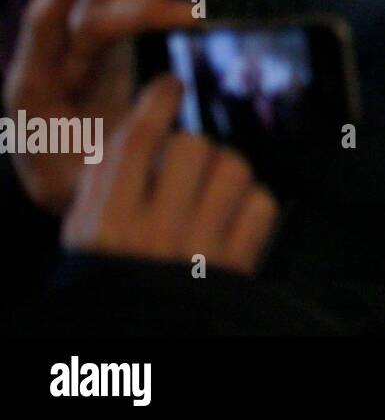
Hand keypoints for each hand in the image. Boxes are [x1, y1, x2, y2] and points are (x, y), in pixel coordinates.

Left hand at [3, 0, 197, 213]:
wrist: (74, 197)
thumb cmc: (82, 194)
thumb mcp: (91, 186)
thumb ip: (116, 156)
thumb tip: (161, 123)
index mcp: (35, 92)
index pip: (46, 23)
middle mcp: (50, 64)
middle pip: (89, 14)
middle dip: (139, 6)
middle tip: (190, 15)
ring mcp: (74, 55)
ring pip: (100, 3)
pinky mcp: (98, 53)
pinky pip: (111, 8)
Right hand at [62, 77, 278, 274]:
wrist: (144, 335)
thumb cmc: (111, 273)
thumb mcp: (85, 229)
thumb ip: (106, 173)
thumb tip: (144, 113)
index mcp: (109, 223)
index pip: (136, 142)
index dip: (157, 101)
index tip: (170, 84)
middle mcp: (157, 234)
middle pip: (193, 148)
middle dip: (192, 146)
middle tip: (185, 164)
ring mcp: (203, 250)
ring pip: (235, 168)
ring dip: (226, 169)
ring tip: (211, 189)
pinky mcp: (239, 265)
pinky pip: (263, 205)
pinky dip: (253, 203)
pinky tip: (233, 215)